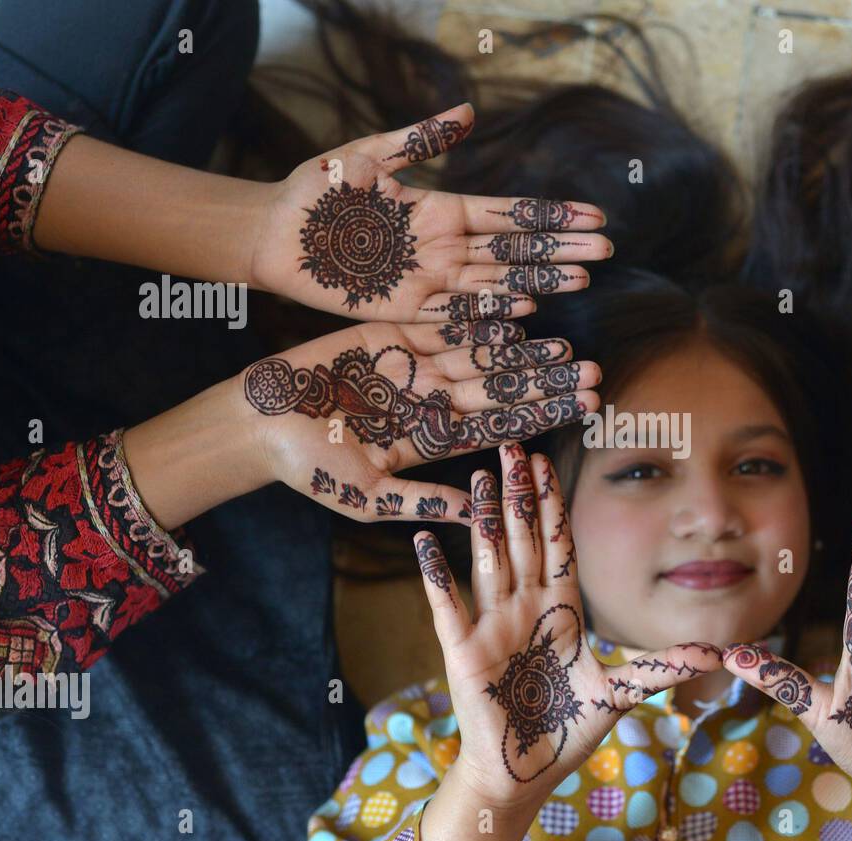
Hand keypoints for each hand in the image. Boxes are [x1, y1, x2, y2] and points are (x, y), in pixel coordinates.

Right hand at [240, 322, 599, 522]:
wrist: (258, 422)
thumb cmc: (308, 469)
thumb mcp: (369, 498)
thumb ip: (424, 499)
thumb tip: (476, 517)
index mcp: (432, 440)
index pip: (500, 428)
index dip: (541, 416)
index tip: (583, 408)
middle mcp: (430, 403)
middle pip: (500, 391)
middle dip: (545, 383)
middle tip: (593, 373)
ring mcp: (411, 369)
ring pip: (477, 355)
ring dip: (521, 350)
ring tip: (565, 344)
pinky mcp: (388, 337)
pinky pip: (438, 325)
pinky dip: (474, 319)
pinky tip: (514, 312)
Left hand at [249, 103, 611, 321]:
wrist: (271, 233)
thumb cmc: (314, 192)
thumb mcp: (368, 157)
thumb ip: (418, 139)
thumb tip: (469, 111)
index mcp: (439, 210)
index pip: (508, 213)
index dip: (550, 215)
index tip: (592, 215)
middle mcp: (443, 247)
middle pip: (513, 249)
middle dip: (560, 250)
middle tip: (605, 251)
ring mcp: (429, 280)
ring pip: (495, 281)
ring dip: (539, 281)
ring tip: (581, 278)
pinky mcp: (406, 308)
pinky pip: (455, 313)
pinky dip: (489, 312)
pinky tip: (525, 310)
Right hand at [411, 444, 723, 810]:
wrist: (524, 772)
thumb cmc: (568, 729)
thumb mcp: (618, 692)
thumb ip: (660, 666)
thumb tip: (717, 652)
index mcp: (560, 610)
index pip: (557, 545)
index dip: (552, 504)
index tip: (547, 462)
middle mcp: (524, 608)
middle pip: (523, 540)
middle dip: (520, 494)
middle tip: (512, 446)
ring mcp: (492, 626)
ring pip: (490, 560)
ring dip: (486, 519)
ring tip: (480, 476)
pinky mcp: (464, 652)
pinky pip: (447, 605)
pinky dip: (435, 574)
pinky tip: (426, 541)